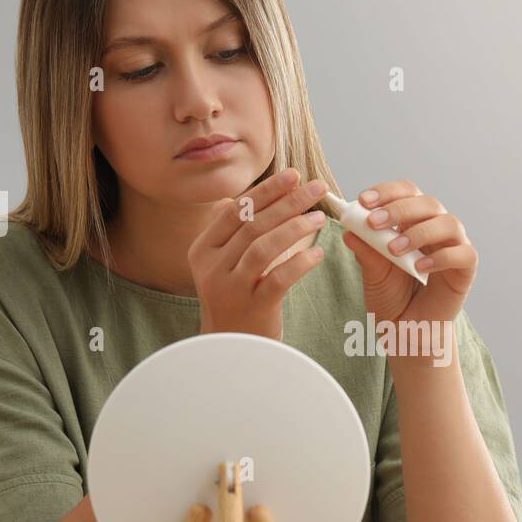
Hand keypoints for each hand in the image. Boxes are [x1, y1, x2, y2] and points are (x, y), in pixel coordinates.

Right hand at [190, 168, 327, 338]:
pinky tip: (317, 253)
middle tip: (316, 188)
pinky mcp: (253, 308)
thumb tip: (240, 196)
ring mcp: (230, 289)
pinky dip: (299, 263)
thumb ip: (230, 233)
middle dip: (287, 202)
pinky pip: (278, 279)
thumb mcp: (223, 264)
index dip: (266, 191)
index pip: (235, 211)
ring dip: (294, 228)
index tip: (293, 175)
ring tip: (318, 217)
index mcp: (203, 250)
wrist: (231, 346)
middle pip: (252, 226)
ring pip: (263, 249)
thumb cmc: (235, 298)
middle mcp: (212, 267)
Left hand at [340, 180, 476, 327]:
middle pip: (427, 203)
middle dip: (399, 209)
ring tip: (395, 250)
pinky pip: (463, 253)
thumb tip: (349, 229)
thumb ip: (366, 251)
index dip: (387, 192)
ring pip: (448, 223)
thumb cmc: (392, 299)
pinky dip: (441, 257)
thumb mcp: (373, 273)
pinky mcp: (466, 269)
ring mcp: (454, 246)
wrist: (407, 333)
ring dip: (419, 232)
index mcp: (413, 222)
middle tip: (374, 222)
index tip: (363, 201)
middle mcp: (436, 228)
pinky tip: (420, 268)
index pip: (406, 193)